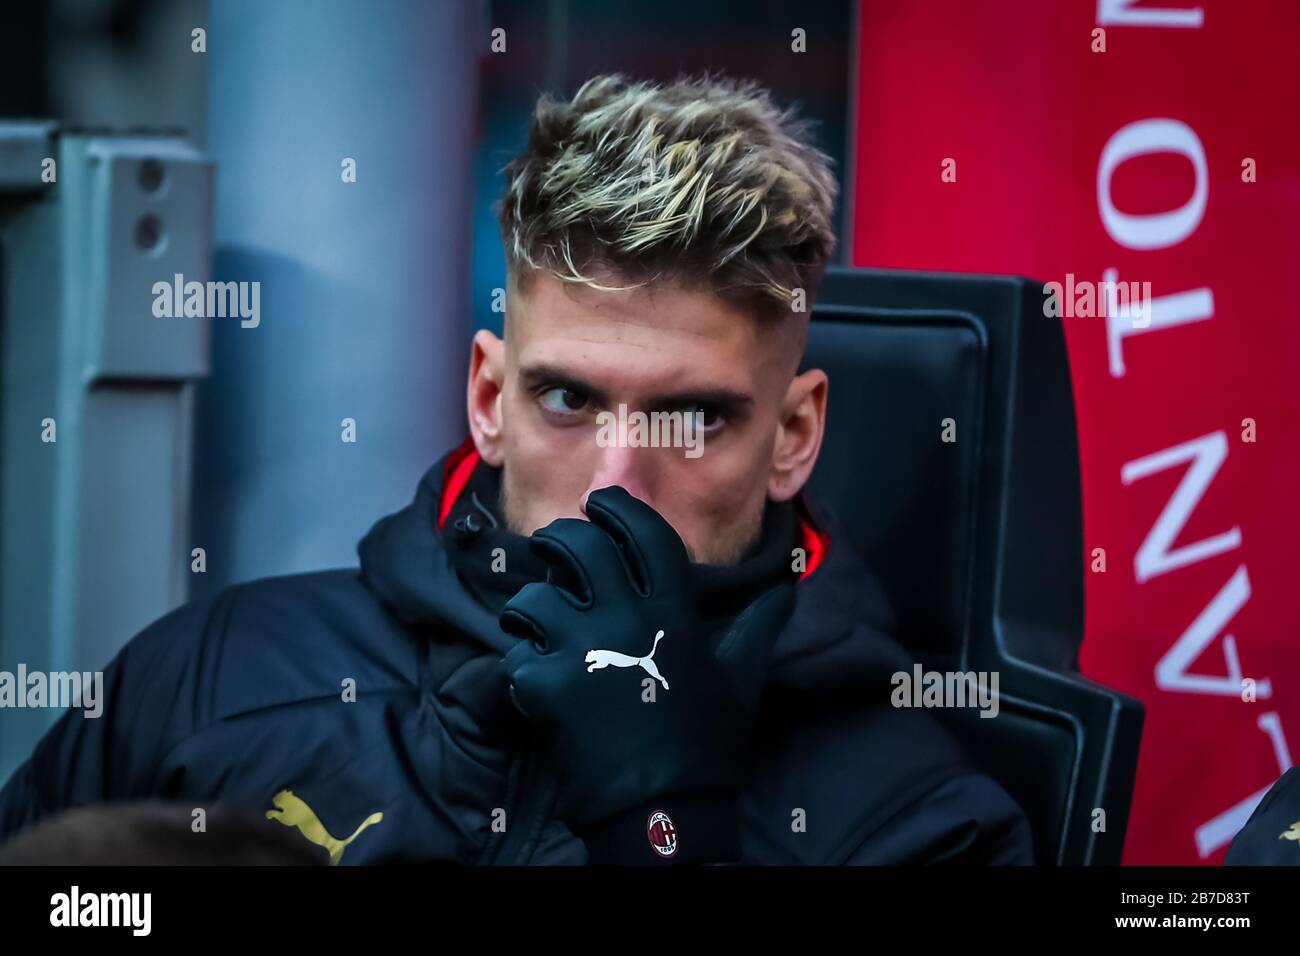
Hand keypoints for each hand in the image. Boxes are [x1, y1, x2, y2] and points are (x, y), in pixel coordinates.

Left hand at [500, 486, 793, 862]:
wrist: (664, 811)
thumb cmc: (707, 743)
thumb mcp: (741, 679)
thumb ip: (758, 627)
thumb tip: (786, 589)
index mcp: (673, 610)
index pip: (644, 533)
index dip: (619, 509)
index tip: (602, 504)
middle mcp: (625, 617)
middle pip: (577, 548)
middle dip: (558, 540)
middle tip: (554, 548)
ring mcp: (582, 649)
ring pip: (532, 598)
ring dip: (529, 608)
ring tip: (535, 623)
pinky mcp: (546, 686)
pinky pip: (515, 655)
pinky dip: (520, 665)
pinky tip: (534, 680)